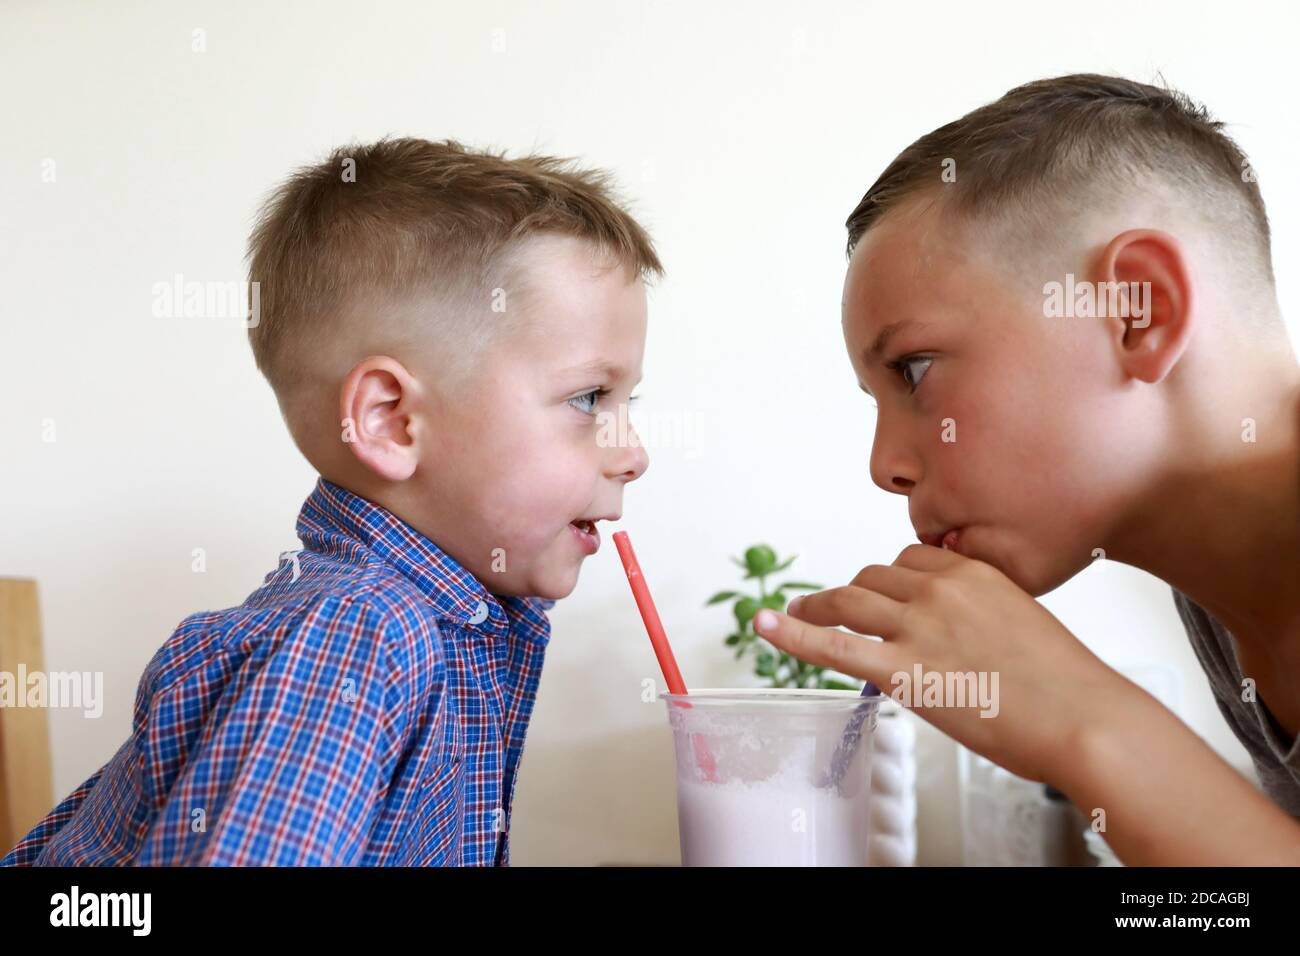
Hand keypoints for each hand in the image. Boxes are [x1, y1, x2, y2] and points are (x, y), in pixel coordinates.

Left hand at [753, 544, 1140, 783]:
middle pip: (874, 578)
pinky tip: (767, 626)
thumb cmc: (1067, 686)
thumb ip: (982, 619)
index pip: (911, 560)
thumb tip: (956, 639)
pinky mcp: (902, 668)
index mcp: (974, 572)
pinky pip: (832, 645)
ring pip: (849, 600)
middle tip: (832, 607)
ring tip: (797, 615)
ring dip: (818, 607)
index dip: (890, 580)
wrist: (1085, 717)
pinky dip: (792, 633)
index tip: (881, 594)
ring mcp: (918, 626)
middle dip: (851, 593)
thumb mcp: (1025, 627)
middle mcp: (940, 588)